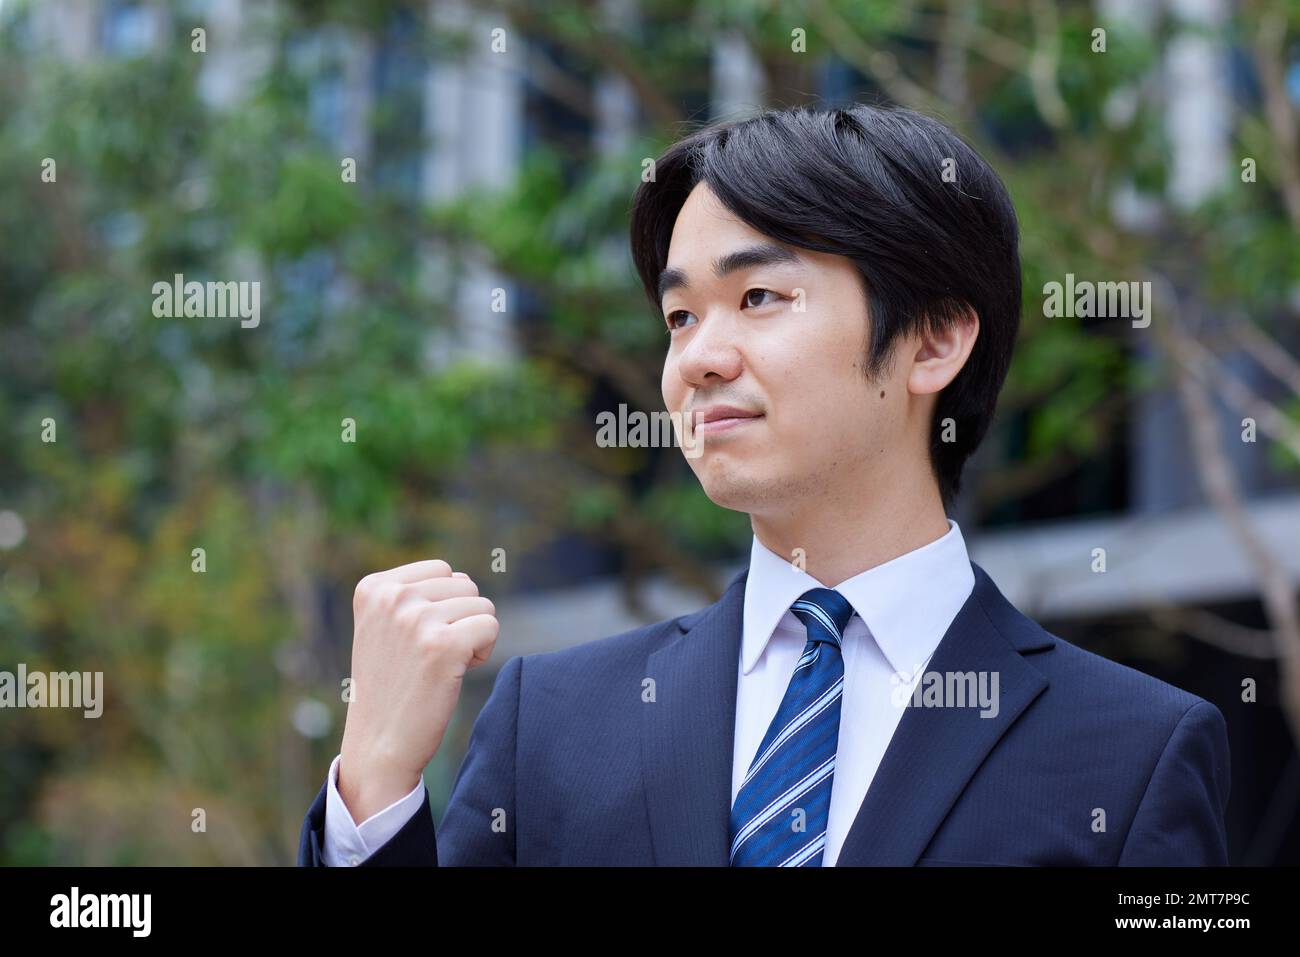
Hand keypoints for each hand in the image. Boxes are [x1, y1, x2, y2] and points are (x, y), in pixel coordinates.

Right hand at [337, 560, 497, 821]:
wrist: (379, 745)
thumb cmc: (390, 686)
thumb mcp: (385, 627)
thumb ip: (415, 594)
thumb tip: (464, 578)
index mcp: (374, 588)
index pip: (441, 570)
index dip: (443, 605)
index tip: (418, 639)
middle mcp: (393, 598)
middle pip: (464, 585)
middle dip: (460, 619)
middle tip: (431, 656)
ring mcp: (417, 620)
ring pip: (482, 605)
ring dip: (472, 636)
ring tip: (440, 665)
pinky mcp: (444, 645)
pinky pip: (491, 627)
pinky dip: (483, 651)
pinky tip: (456, 672)